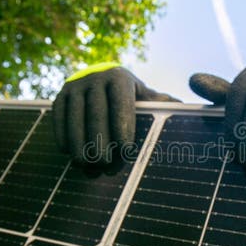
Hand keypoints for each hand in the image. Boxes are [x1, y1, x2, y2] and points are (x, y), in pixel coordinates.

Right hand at [53, 63, 177, 163]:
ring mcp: (75, 86)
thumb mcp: (145, 96)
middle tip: (107, 166)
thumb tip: (187, 111)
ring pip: (75, 118)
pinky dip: (63, 137)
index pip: (121, 103)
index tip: (127, 151)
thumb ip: (162, 104)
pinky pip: (58, 118)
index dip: (123, 126)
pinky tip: (70, 154)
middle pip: (96, 113)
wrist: (99, 79)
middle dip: (101, 142)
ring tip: (88, 167)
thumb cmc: (129, 96)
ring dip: (80, 145)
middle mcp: (95, 78)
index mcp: (120, 78)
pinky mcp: (59, 95)